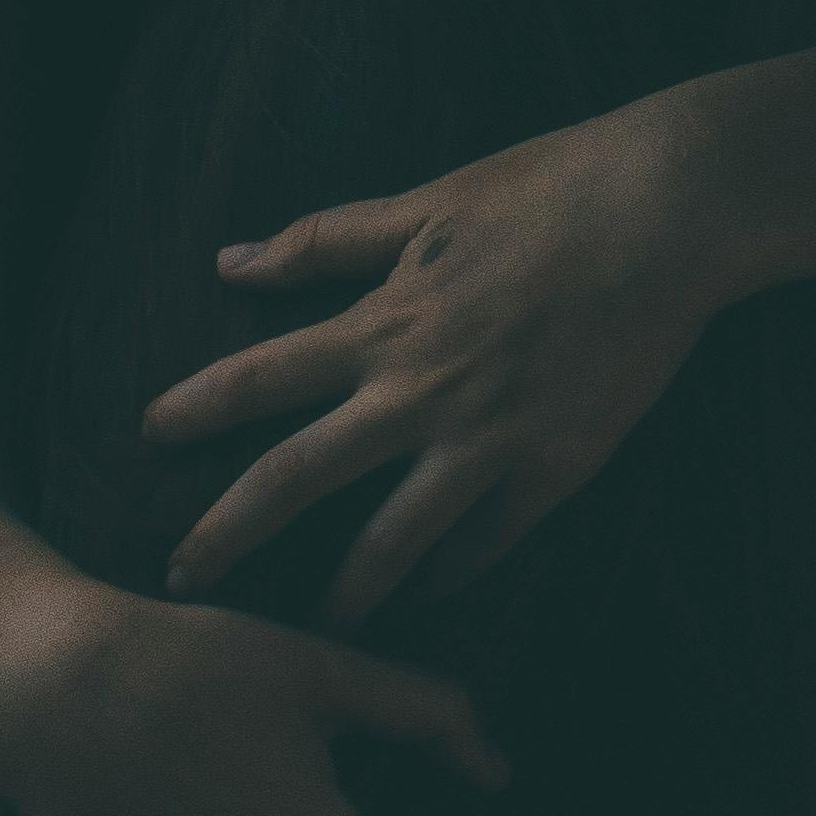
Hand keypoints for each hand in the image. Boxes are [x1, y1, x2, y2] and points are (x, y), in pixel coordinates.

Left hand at [144, 90, 740, 630]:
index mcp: (384, 323)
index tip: (148, 437)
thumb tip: (231, 263)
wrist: (667, 213)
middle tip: (181, 578)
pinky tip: (440, 588)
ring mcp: (489, 437)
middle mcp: (421, 391)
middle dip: (228, 532)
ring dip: (350, 588)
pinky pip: (491, 539)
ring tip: (324, 624)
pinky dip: (459, 568)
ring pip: (394, 537)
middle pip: (298, 476)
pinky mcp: (557, 465)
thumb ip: (324, 241)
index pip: (260, 378)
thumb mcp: (426, 203)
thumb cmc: (547, 191)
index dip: (195, 409)